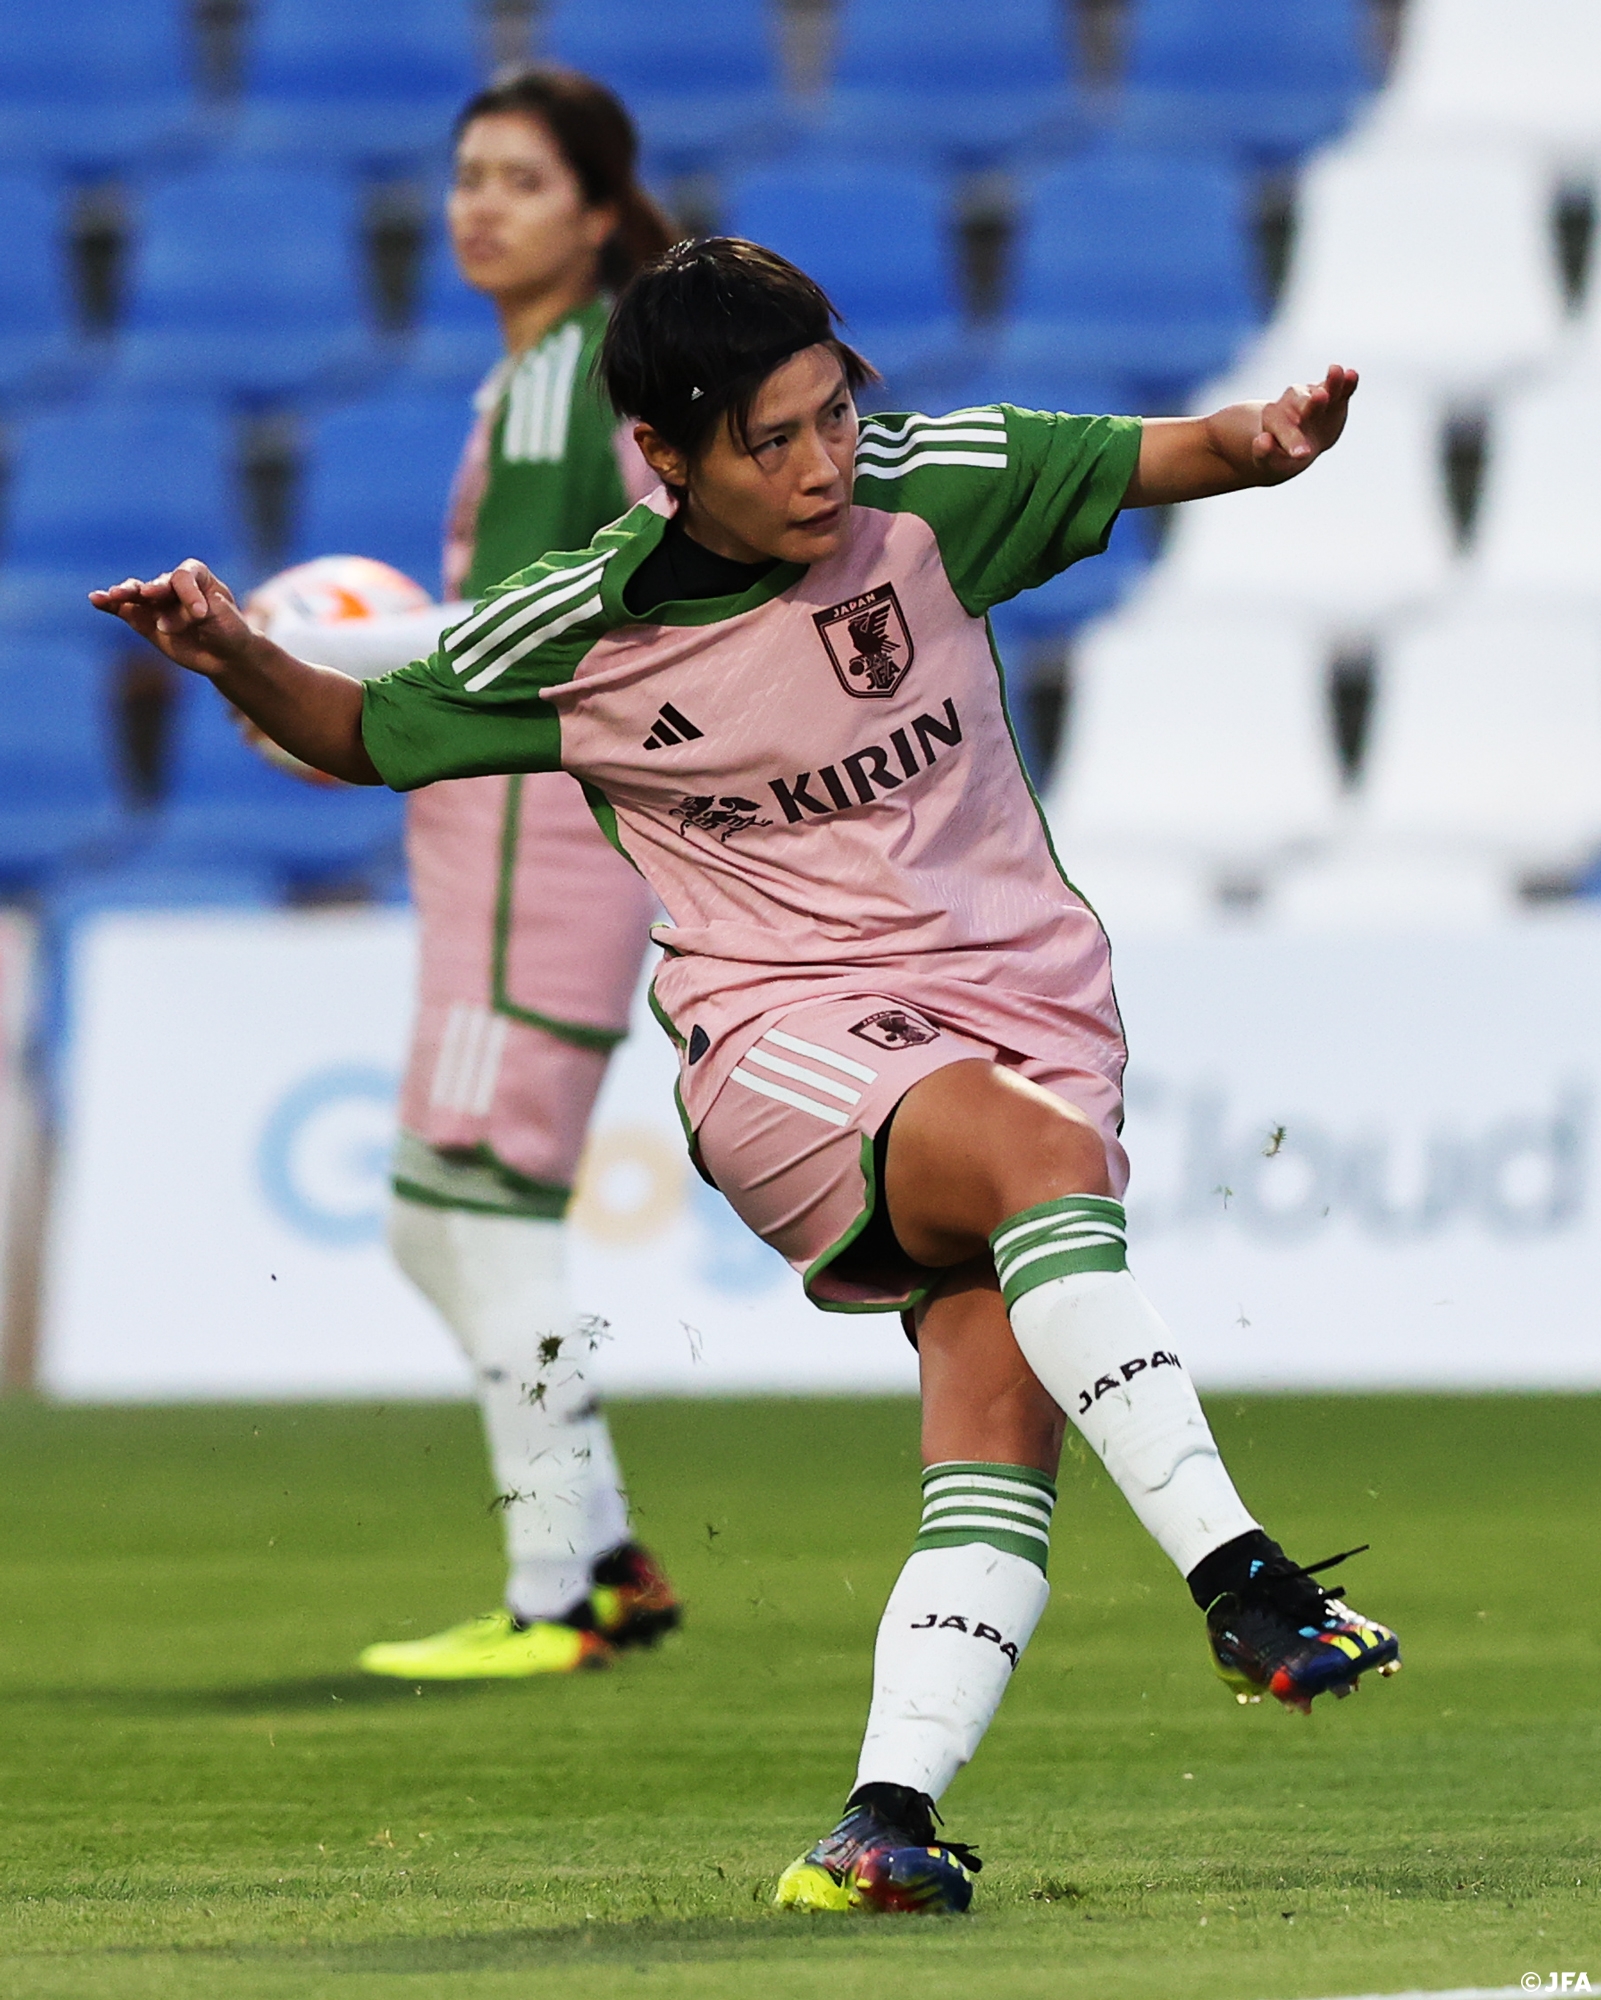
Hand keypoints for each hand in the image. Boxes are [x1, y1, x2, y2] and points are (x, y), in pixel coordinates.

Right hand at [89, 559, 255, 677]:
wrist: (226, 654)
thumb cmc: (229, 630)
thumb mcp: (222, 618)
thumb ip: (195, 612)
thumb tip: (162, 621)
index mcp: (196, 576)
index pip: (184, 576)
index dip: (189, 592)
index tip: (200, 613)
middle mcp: (172, 585)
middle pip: (157, 582)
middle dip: (152, 589)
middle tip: (148, 593)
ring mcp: (156, 602)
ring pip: (137, 594)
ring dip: (124, 593)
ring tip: (113, 595)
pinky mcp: (144, 620)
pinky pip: (124, 610)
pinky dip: (110, 605)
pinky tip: (96, 600)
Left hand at [1251, 365, 1357, 481]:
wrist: (1299, 446)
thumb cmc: (1280, 456)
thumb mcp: (1269, 461)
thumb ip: (1264, 453)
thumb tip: (1262, 441)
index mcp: (1273, 419)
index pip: (1283, 430)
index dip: (1293, 442)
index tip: (1302, 454)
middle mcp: (1292, 404)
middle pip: (1302, 402)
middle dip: (1312, 402)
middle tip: (1320, 396)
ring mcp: (1314, 398)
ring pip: (1322, 389)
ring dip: (1331, 383)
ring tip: (1336, 371)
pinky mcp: (1335, 399)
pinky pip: (1342, 388)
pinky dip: (1347, 382)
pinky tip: (1352, 374)